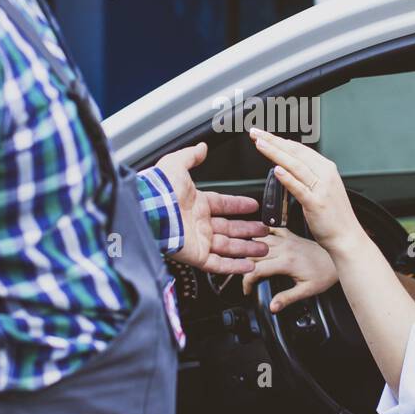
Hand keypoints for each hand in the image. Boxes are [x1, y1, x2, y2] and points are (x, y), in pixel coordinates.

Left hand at [155, 143, 268, 273]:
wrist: (150, 210)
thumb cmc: (160, 189)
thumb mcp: (177, 164)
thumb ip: (191, 156)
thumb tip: (201, 147)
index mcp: (196, 204)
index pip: (223, 205)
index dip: (238, 205)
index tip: (253, 206)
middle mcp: (199, 223)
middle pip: (230, 228)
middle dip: (248, 230)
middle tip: (264, 230)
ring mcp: (198, 241)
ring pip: (228, 247)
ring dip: (247, 248)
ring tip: (264, 248)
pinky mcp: (197, 256)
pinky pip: (219, 264)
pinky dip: (235, 266)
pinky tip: (249, 265)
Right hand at [240, 227, 339, 311]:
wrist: (336, 260)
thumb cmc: (324, 275)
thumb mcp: (306, 291)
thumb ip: (287, 298)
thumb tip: (273, 307)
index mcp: (287, 262)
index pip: (257, 270)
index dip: (247, 281)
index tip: (248, 289)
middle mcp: (285, 248)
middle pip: (254, 254)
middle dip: (244, 266)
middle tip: (243, 276)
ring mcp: (287, 240)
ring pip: (259, 240)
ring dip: (249, 248)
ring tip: (244, 259)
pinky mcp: (290, 236)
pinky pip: (272, 229)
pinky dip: (262, 232)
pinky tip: (257, 237)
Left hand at [249, 129, 361, 249]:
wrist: (347, 237)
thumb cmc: (334, 217)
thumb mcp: (322, 189)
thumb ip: (307, 177)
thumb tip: (287, 165)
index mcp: (326, 169)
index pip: (299, 149)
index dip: (279, 140)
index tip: (264, 135)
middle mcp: (325, 175)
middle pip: (295, 152)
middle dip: (273, 141)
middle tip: (256, 133)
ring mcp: (321, 188)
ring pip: (295, 165)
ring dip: (276, 153)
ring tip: (260, 144)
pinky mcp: (316, 203)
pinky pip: (299, 188)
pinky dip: (287, 178)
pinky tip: (276, 170)